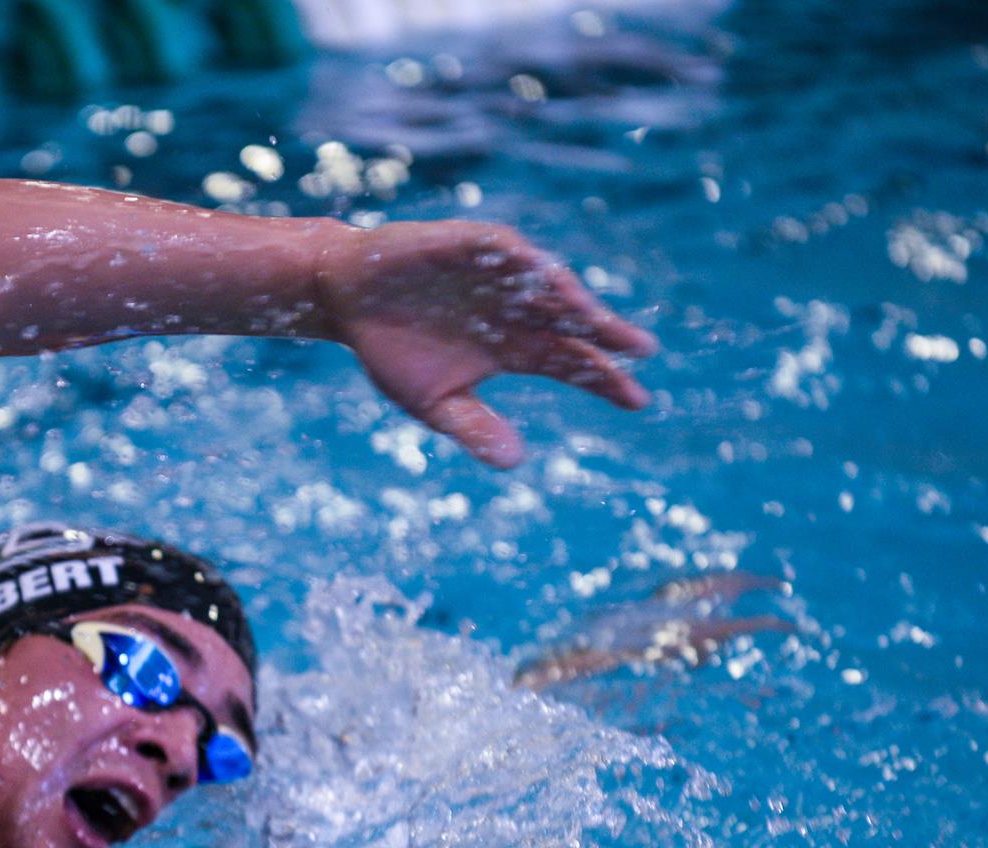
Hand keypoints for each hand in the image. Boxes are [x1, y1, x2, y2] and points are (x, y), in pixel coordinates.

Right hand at [317, 221, 657, 467]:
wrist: (346, 300)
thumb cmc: (392, 348)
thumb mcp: (432, 402)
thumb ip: (474, 428)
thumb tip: (516, 463)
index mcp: (514, 347)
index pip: (571, 362)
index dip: (604, 380)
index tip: (639, 400)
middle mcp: (515, 308)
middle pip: (571, 321)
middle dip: (605, 332)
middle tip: (641, 349)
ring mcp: (496, 274)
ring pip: (544, 284)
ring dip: (570, 298)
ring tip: (593, 318)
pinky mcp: (468, 244)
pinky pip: (502, 249)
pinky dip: (521, 259)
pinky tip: (542, 272)